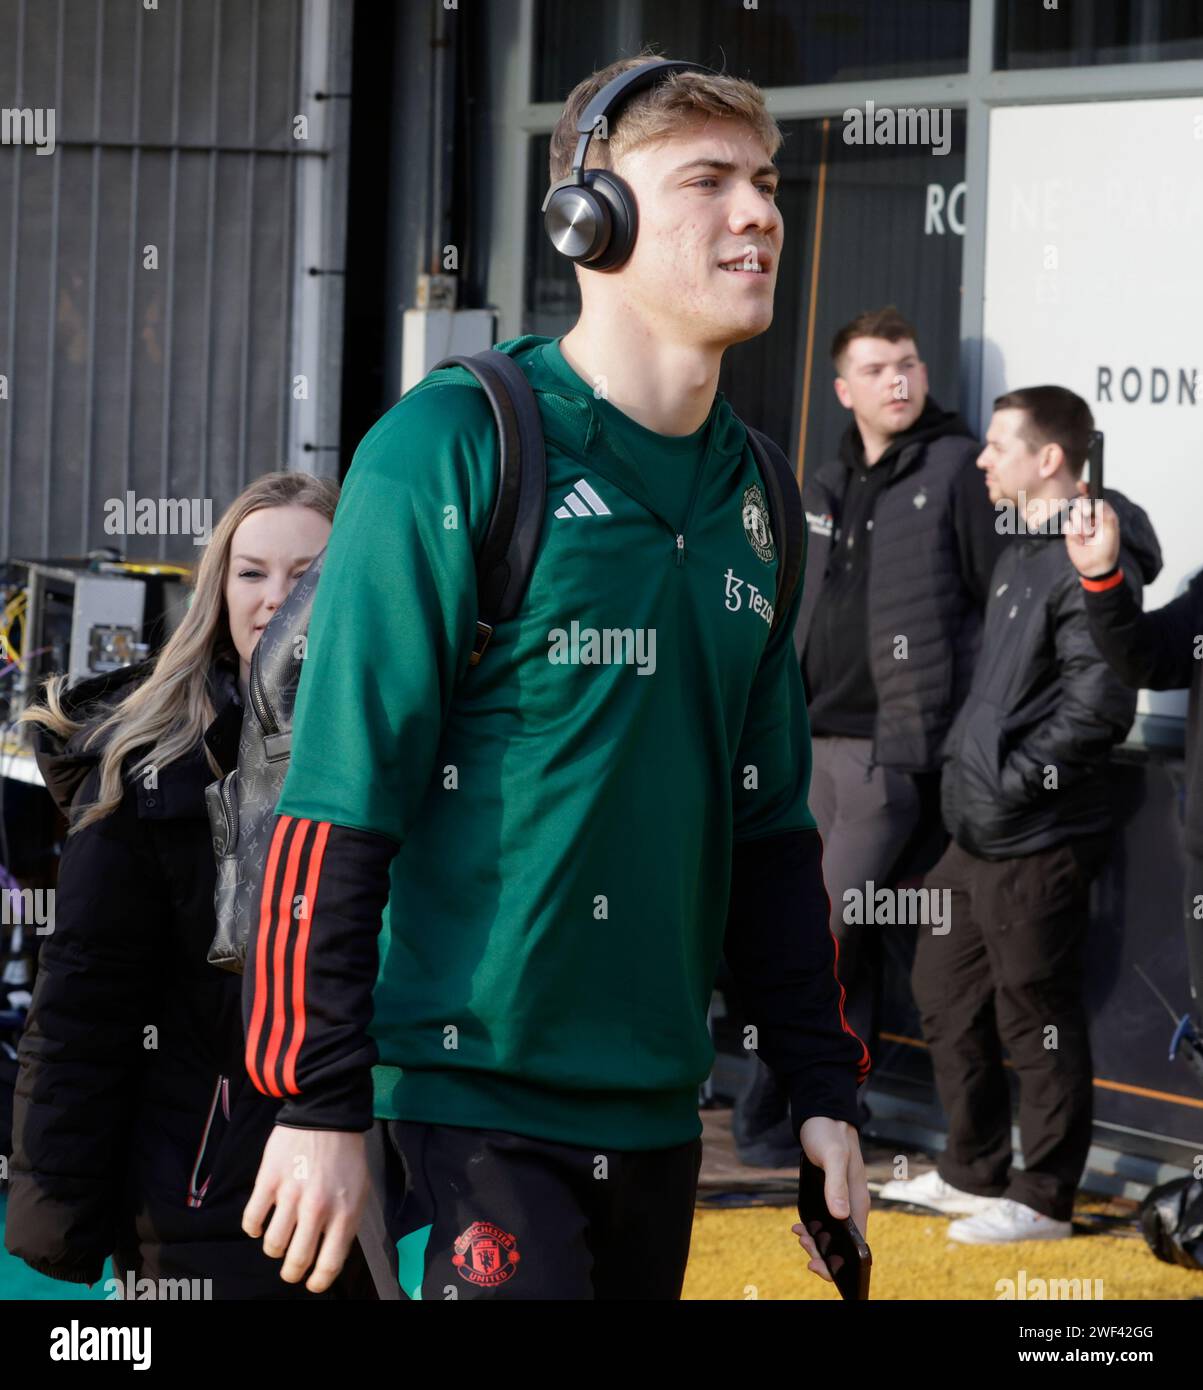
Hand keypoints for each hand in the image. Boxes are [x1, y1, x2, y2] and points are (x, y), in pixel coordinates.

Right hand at [242, 1125, 370, 1292]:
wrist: (326, 1113)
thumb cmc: (345, 1154)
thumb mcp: (359, 1189)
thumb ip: (346, 1222)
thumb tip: (330, 1253)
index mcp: (344, 1212)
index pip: (328, 1264)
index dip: (317, 1282)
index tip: (311, 1283)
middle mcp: (318, 1208)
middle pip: (296, 1261)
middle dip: (291, 1272)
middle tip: (290, 1269)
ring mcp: (291, 1194)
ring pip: (273, 1245)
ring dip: (274, 1249)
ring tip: (279, 1240)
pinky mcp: (268, 1181)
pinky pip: (251, 1220)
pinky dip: (253, 1228)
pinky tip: (260, 1224)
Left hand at [791, 1116, 869, 1283]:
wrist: (824, 1114)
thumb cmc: (830, 1133)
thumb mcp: (833, 1156)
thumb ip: (836, 1184)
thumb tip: (840, 1215)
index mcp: (858, 1201)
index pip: (856, 1244)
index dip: (838, 1261)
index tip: (817, 1264)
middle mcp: (853, 1204)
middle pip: (843, 1244)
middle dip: (823, 1253)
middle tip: (802, 1243)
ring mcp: (842, 1200)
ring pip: (832, 1234)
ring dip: (816, 1241)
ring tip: (799, 1234)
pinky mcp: (830, 1194)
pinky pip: (825, 1221)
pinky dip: (813, 1228)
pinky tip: (799, 1226)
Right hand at [1065, 485, 1120, 577]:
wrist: (1096, 565)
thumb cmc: (1108, 547)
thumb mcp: (1111, 528)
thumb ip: (1105, 512)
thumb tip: (1096, 501)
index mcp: (1102, 513)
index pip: (1093, 497)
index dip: (1087, 489)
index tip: (1081, 485)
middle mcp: (1090, 516)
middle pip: (1080, 503)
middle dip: (1085, 513)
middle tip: (1091, 526)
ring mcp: (1079, 524)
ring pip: (1073, 515)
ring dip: (1081, 526)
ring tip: (1088, 537)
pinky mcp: (1070, 533)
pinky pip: (1067, 526)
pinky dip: (1074, 533)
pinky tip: (1080, 541)